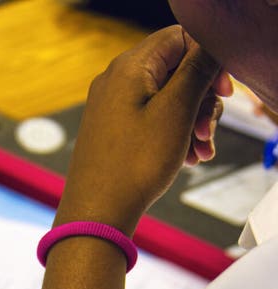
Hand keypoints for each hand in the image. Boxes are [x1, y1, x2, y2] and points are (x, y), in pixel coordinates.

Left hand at [57, 26, 231, 234]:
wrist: (97, 216)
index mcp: (130, 68)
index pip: (180, 40)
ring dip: (191, 124)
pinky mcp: (112, 133)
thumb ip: (196, 71)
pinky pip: (151, 122)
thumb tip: (209, 49)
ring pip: (166, 101)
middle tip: (207, 132)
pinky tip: (186, 159)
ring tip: (200, 152)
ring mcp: (111, 108)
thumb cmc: (132, 167)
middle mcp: (116, 82)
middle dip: (201, 101)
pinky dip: (172, 136)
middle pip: (175, 72)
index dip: (208, 62)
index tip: (223, 93)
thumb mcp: (175, 112)